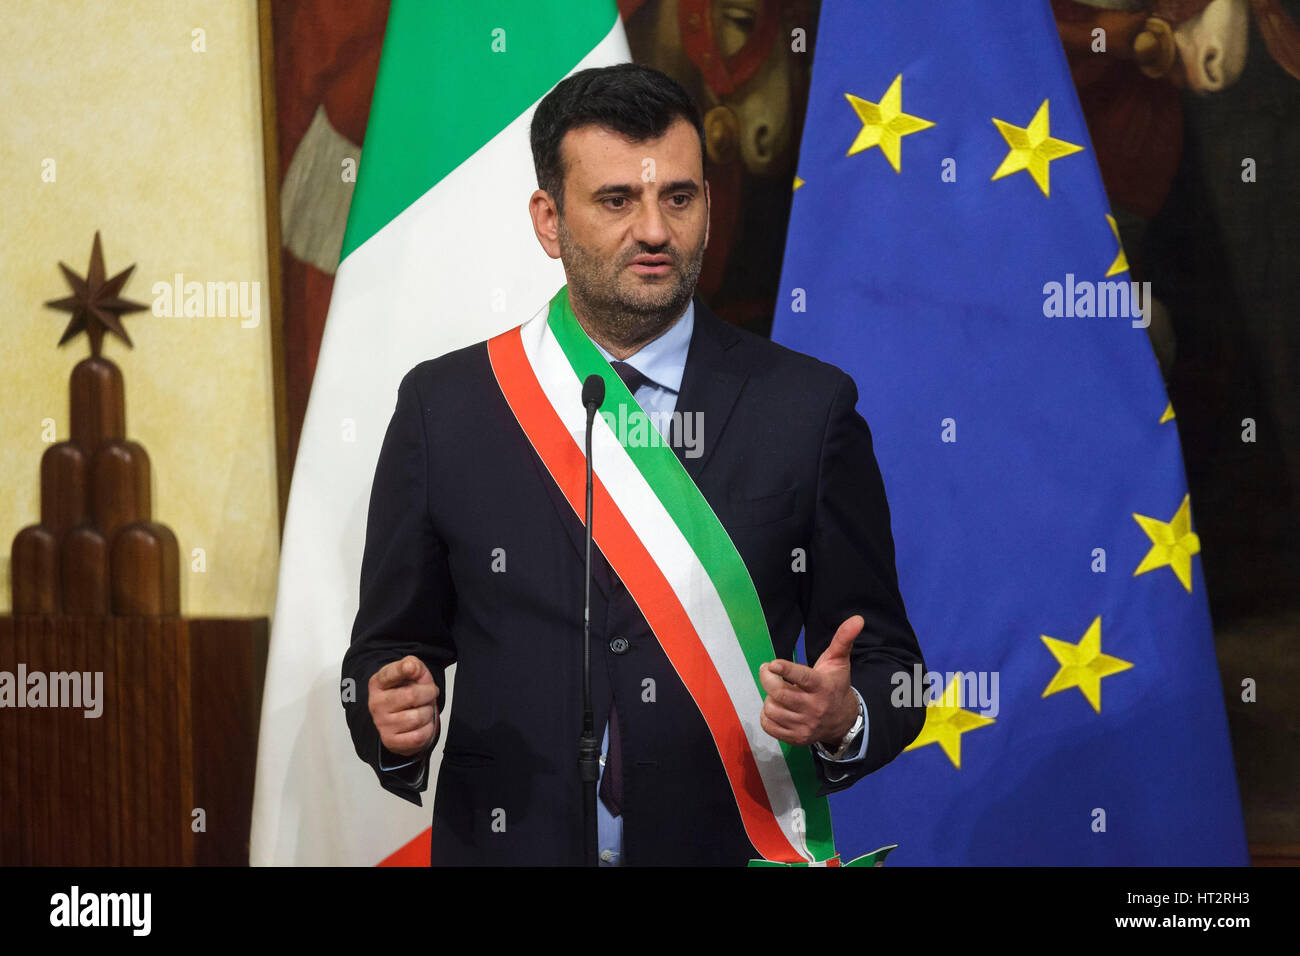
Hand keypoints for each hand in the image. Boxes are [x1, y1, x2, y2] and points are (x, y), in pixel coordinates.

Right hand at [369, 655, 439, 756]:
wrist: (402, 717)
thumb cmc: (407, 692)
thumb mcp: (412, 674)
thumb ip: (414, 665)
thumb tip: (411, 667)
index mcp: (378, 683)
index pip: (390, 674)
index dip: (403, 669)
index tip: (411, 667)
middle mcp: (376, 703)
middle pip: (412, 696)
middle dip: (429, 693)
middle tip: (429, 693)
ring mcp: (382, 724)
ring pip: (418, 717)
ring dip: (428, 712)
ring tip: (424, 709)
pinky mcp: (390, 741)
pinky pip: (418, 736)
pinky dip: (427, 729)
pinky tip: (422, 724)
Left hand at [759, 615, 862, 747]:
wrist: (842, 719)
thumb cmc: (835, 684)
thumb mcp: (839, 661)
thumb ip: (843, 639)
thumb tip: (858, 618)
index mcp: (822, 687)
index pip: (802, 679)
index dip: (786, 670)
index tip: (772, 663)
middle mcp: (814, 708)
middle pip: (780, 694)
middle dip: (767, 678)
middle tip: (768, 670)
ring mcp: (804, 725)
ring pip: (772, 709)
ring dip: (769, 697)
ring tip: (777, 690)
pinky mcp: (796, 738)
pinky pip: (769, 725)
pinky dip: (767, 715)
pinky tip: (776, 706)